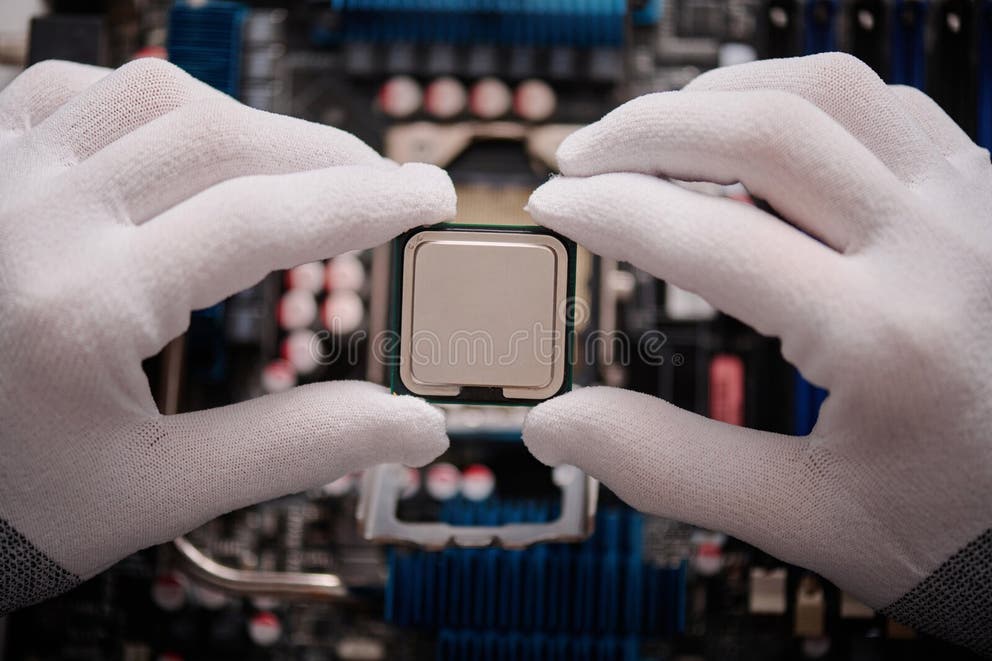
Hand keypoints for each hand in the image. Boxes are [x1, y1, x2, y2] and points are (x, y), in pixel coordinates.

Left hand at [0, 59, 452, 612]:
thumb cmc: (19, 502)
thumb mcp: (162, 490)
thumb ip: (297, 448)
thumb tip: (414, 427)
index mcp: (79, 308)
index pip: (259, 221)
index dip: (364, 204)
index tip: (428, 197)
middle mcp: (30, 220)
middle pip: (215, 137)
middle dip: (322, 156)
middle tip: (382, 186)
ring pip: (152, 93)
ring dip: (246, 124)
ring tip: (297, 171)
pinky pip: (78, 89)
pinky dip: (155, 104)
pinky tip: (188, 146)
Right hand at [524, 53, 990, 653]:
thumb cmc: (947, 527)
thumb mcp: (801, 516)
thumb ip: (667, 466)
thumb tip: (555, 426)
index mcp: (884, 339)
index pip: (708, 240)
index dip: (608, 213)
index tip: (552, 209)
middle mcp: (939, 248)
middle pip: (764, 130)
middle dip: (647, 130)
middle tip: (581, 155)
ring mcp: (973, 206)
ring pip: (828, 91)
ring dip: (722, 98)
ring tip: (654, 131)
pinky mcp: (986, 191)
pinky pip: (884, 104)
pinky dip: (798, 101)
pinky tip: (754, 137)